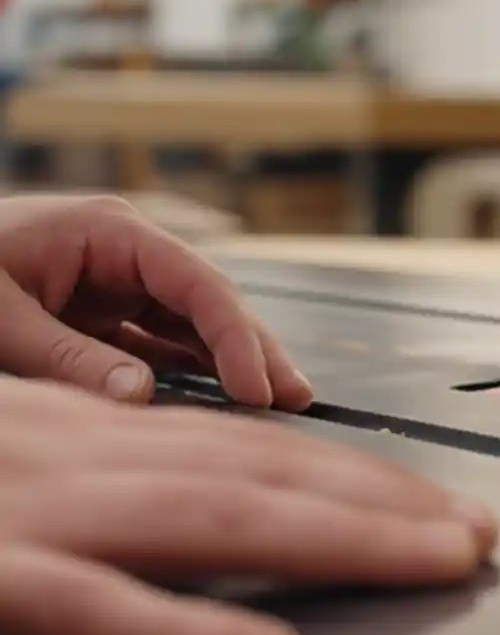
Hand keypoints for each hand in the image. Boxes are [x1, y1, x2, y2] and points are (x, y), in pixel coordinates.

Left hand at [0, 195, 310, 409]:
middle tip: (296, 398)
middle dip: (253, 349)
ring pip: (190, 324)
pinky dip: (186, 373)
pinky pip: (157, 343)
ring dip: (228, 363)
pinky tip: (216, 401)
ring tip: (272, 404)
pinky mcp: (100, 312)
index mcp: (108, 231)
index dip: (235, 336)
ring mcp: (114, 282)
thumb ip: (68, 359)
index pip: (194, 282)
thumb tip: (143, 395)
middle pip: (208, 302)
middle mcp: (124, 252)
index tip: (257, 389)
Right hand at [0, 378, 498, 634]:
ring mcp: (37, 512)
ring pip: (220, 513)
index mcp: (86, 436)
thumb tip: (203, 505)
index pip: (244, 445)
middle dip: (383, 496)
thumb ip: (107, 488)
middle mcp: (79, 456)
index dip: (350, 473)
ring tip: (439, 555)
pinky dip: (195, 624)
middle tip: (475, 528)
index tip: (429, 499)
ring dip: (346, 533)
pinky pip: (102, 605)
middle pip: (263, 468)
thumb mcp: (13, 474)